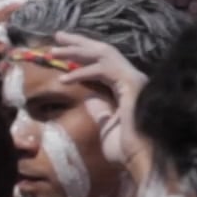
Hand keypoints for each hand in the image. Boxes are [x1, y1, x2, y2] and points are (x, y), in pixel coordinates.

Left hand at [51, 31, 147, 170]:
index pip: (104, 64)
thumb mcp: (107, 127)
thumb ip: (101, 111)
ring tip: (54, 50)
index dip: (83, 56)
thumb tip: (90, 100)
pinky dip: (82, 72)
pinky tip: (64, 78)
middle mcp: (133, 79)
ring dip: (77, 50)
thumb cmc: (127, 150)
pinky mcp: (131, 84)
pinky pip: (103, 70)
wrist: (141, 160)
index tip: (63, 53)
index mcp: (127, 87)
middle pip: (104, 51)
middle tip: (57, 36)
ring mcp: (134, 79)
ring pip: (103, 54)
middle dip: (79, 42)